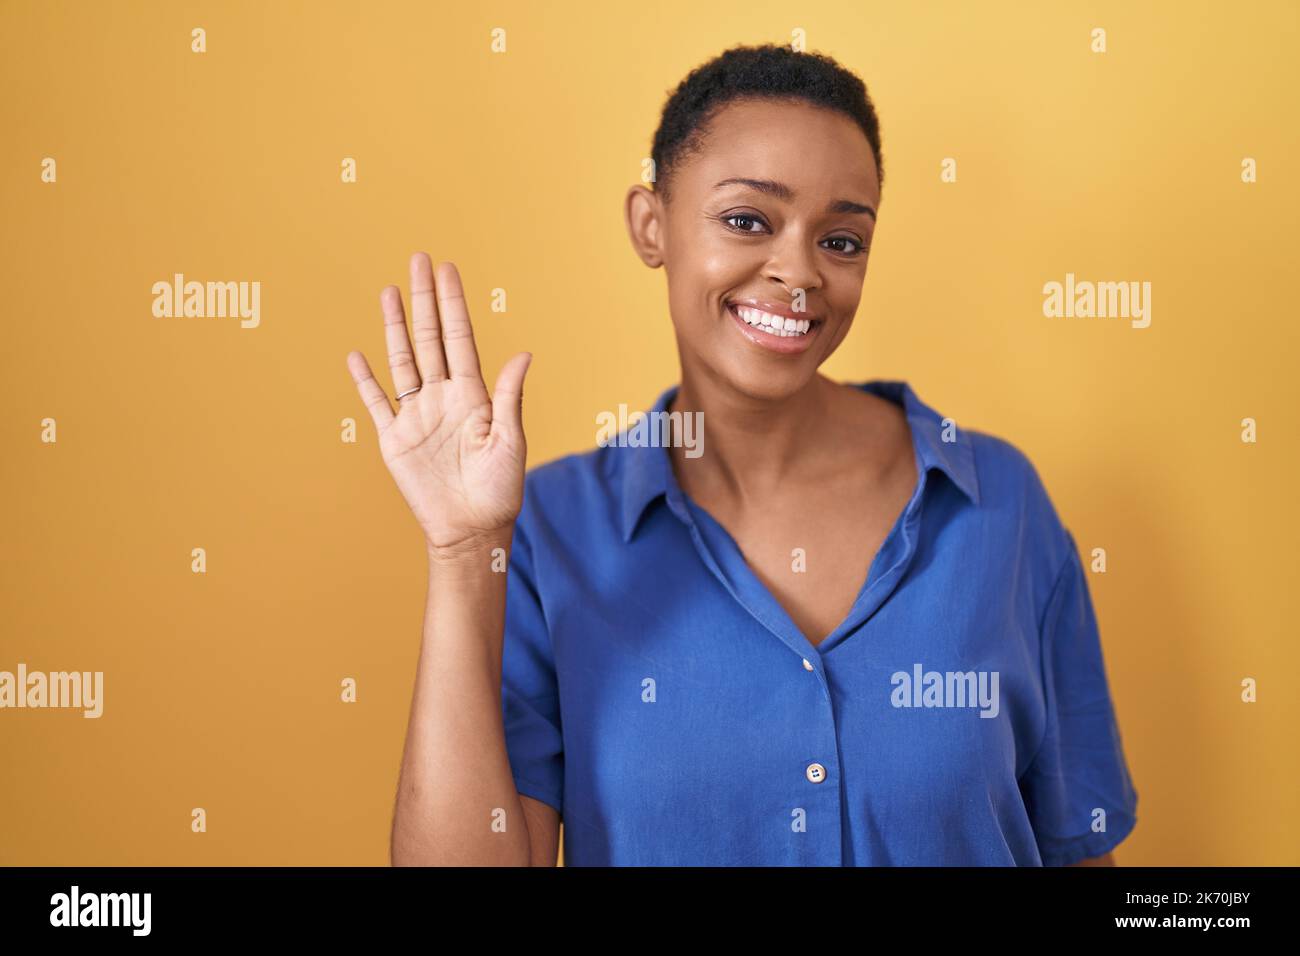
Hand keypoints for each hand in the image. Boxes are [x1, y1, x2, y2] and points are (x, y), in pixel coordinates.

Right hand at [346, 253, 531, 554]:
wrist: (471, 530)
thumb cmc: (499, 489)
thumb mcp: (510, 441)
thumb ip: (509, 397)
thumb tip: (524, 354)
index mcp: (473, 395)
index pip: (460, 338)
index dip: (453, 304)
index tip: (447, 270)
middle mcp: (443, 398)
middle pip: (430, 339)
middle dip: (424, 300)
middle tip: (418, 260)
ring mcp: (417, 415)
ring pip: (403, 360)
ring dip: (395, 327)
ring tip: (389, 292)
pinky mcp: (395, 439)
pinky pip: (378, 403)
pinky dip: (366, 380)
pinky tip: (358, 355)